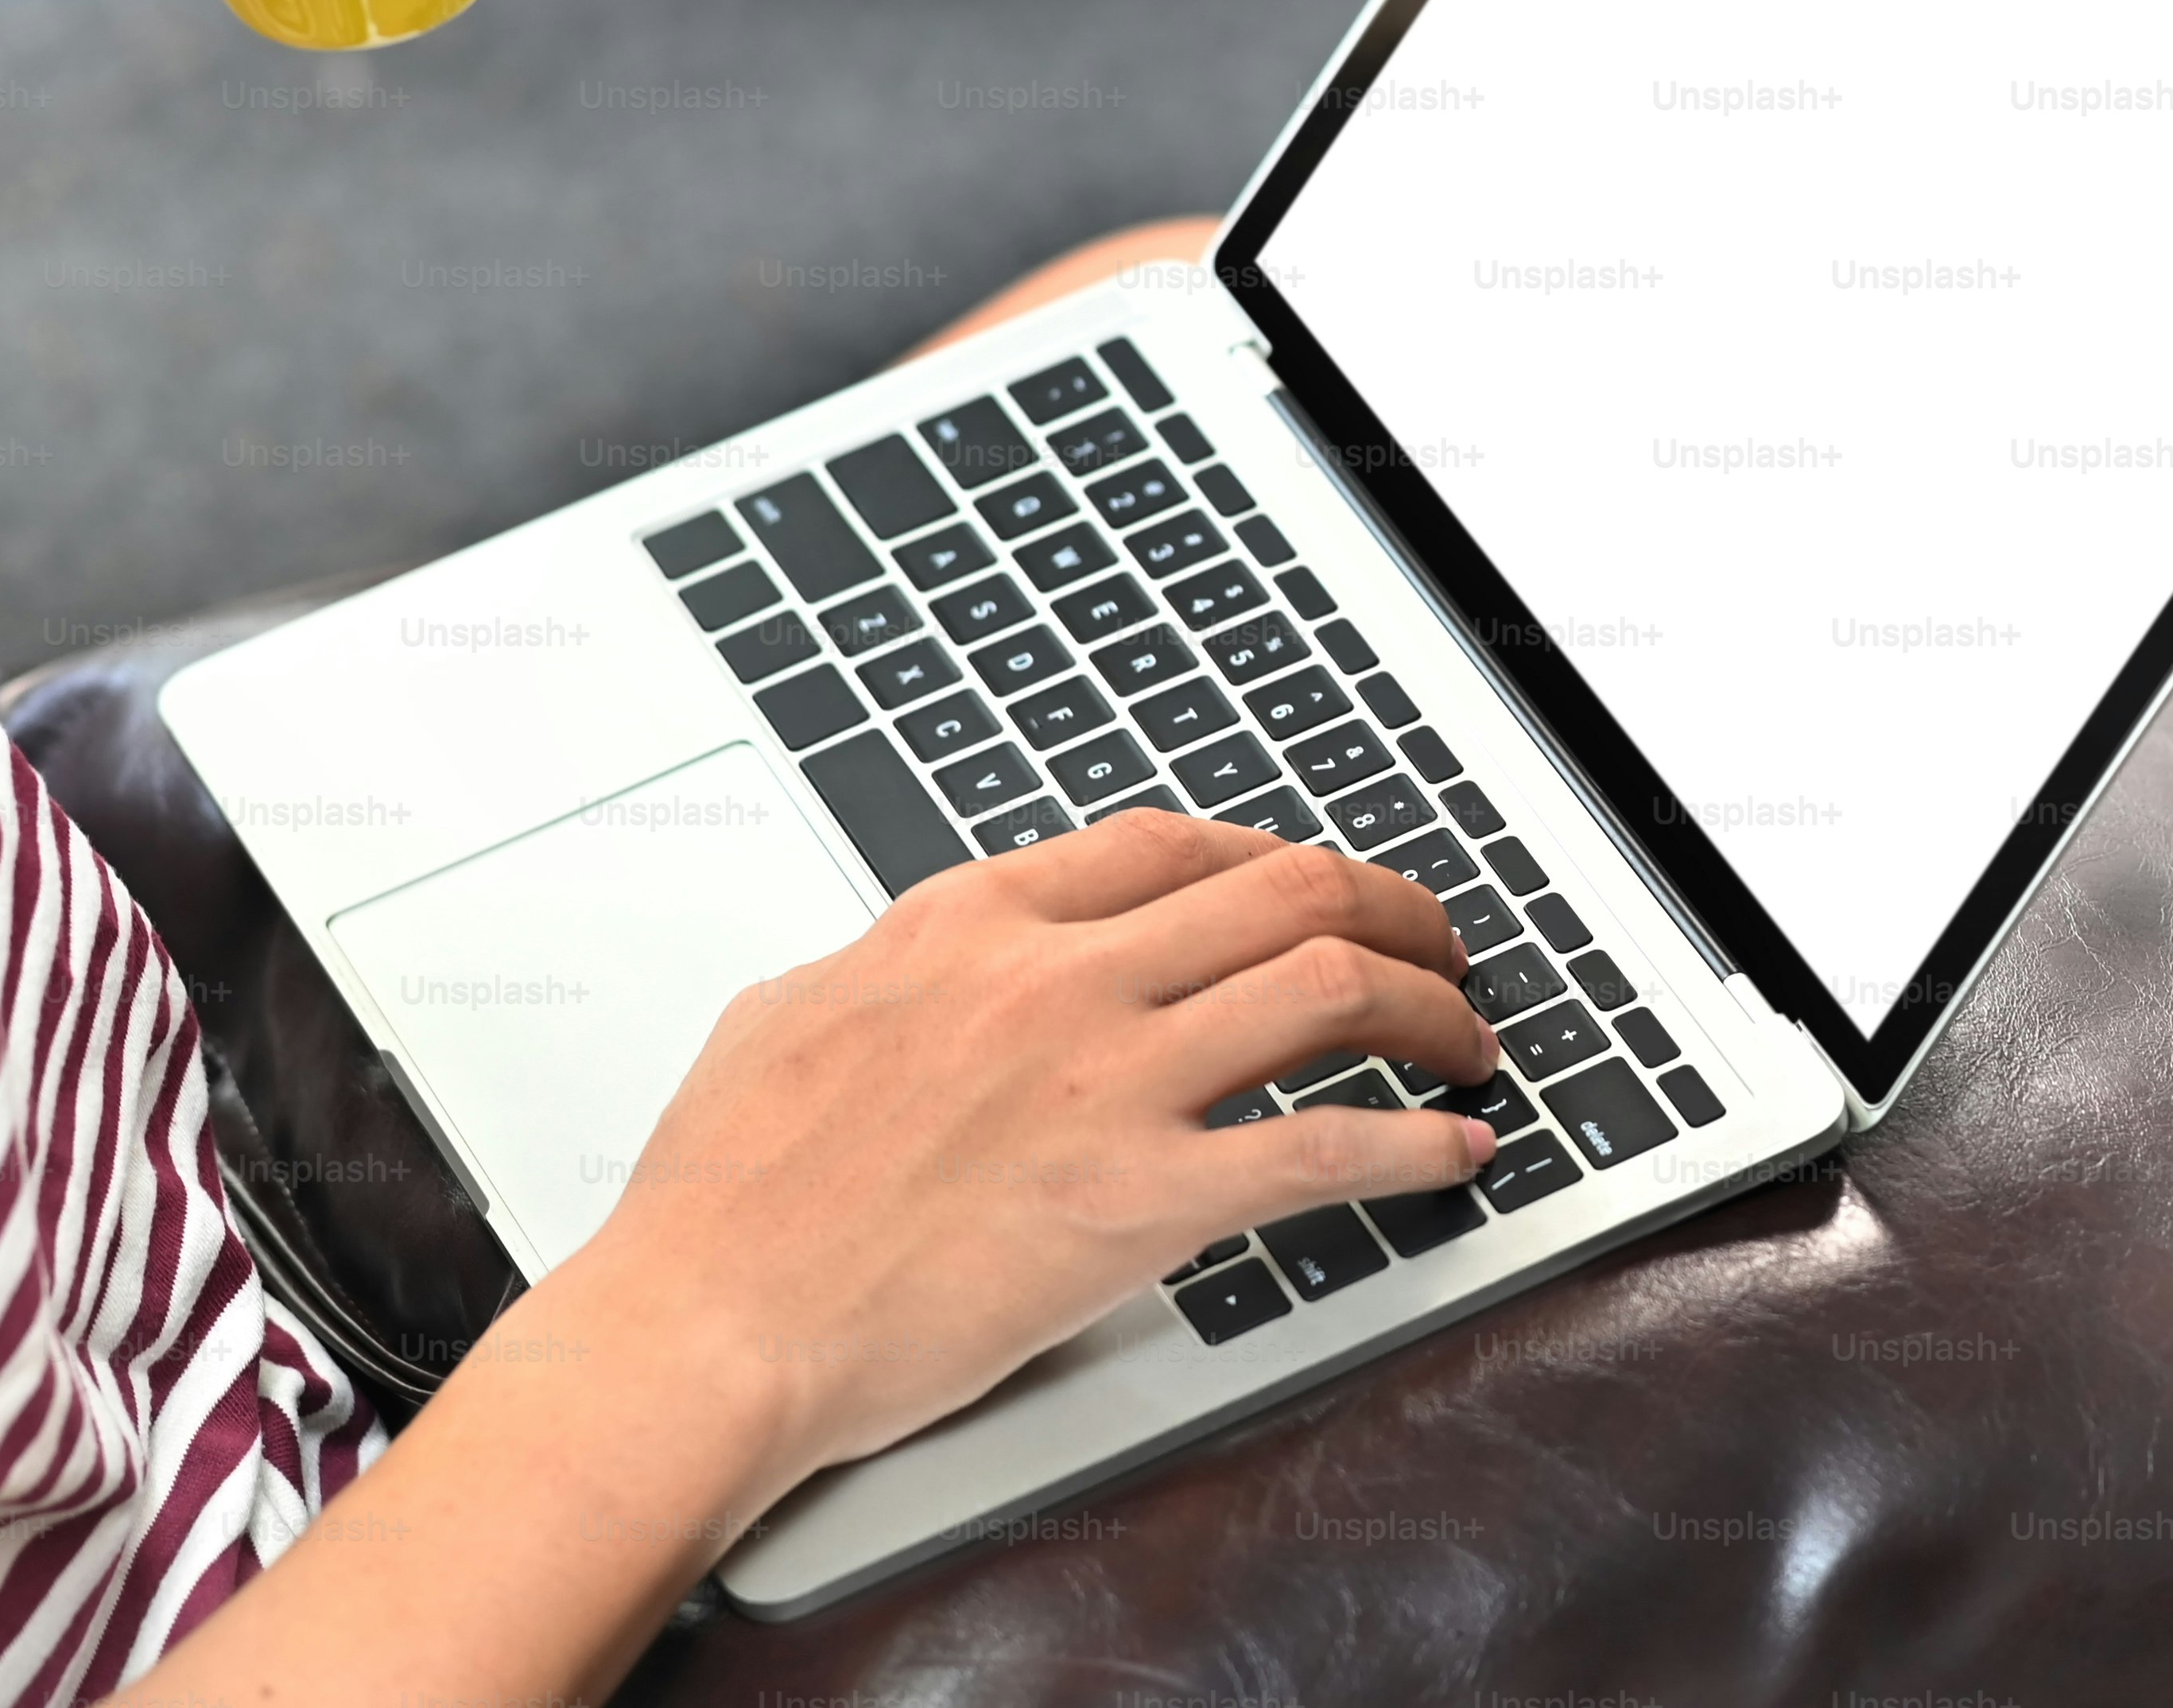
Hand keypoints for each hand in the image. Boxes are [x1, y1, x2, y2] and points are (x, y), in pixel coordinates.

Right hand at [557, 814, 1505, 1475]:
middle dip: (1394, 910)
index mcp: (972, 924)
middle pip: (1287, 891)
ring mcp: (1104, 1085)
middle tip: (1438, 948)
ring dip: (1429, 1010)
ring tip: (1467, 1041)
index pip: (1171, 846)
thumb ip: (885, 966)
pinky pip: (1322, 1150)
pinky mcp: (1138, 1204)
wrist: (705, 1326)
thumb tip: (924, 959)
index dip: (1276, 859)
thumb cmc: (724, 1202)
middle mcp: (1056, 979)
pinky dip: (1414, 1146)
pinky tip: (1454, 1154)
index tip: (1319, 889)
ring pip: (1329, 989)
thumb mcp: (791, 1014)